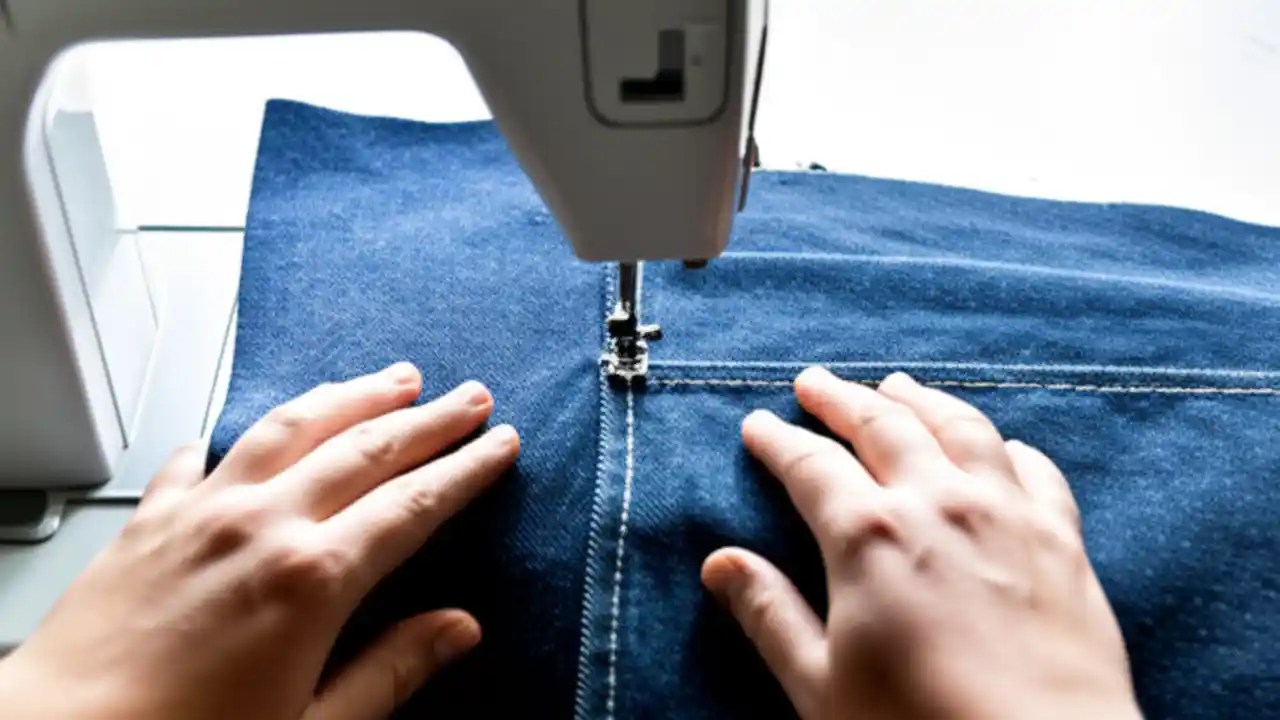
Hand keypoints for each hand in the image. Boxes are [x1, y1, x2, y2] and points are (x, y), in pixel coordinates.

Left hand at [0, 363, 518, 719]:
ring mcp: (202, 513)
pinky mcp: (149, 521)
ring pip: (293, 426)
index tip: (499, 444)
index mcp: (312, 579)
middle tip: (470, 397)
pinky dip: (237, 435)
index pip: (414, 502)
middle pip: (366, 448)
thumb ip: (390, 673)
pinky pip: (202, 456)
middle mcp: (261, 526)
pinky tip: (250, 428)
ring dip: (351, 396)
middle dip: (428, 419)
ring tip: (392, 377)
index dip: (466, 469)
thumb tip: (458, 630)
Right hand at [702, 368, 1140, 719]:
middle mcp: (938, 503)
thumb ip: (770, 615)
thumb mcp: (820, 687)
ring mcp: (1007, 514)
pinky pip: (1034, 469)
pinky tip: (998, 444)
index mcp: (868, 535)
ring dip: (920, 400)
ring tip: (896, 385)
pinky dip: (1005, 444)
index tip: (758, 425)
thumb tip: (721, 562)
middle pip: (882, 424)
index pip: (810, 464)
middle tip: (814, 382)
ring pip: (959, 427)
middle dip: (841, 398)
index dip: (778, 440)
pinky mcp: (1062, 540)